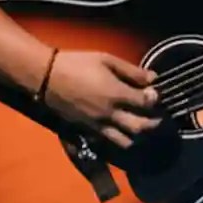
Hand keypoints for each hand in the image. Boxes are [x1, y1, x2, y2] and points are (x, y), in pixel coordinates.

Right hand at [43, 50, 161, 148]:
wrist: (46, 77)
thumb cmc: (77, 64)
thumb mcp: (106, 60)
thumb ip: (131, 71)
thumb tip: (153, 78)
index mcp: (116, 93)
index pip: (146, 104)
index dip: (155, 100)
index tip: (155, 94)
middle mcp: (110, 114)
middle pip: (141, 128)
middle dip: (153, 123)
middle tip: (156, 116)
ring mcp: (98, 125)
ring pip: (126, 142)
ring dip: (137, 136)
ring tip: (139, 125)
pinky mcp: (87, 131)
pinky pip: (108, 143)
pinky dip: (119, 140)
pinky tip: (120, 130)